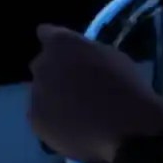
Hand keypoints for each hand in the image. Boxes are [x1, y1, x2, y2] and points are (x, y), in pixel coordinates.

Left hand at [27, 24, 162, 162]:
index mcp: (61, 43)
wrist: (125, 129)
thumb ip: (87, 53)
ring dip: (53, 98)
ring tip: (77, 114)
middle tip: (77, 88)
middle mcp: (41, 64)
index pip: (46, 33)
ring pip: (40, 93)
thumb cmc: (126, 88)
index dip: (57, 44)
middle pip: (43, 65)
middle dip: (55, 73)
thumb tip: (80, 58)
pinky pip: (40, 117)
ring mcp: (35, 93)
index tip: (67, 54)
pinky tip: (72, 129)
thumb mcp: (111, 56)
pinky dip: (52, 122)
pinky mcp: (35, 120)